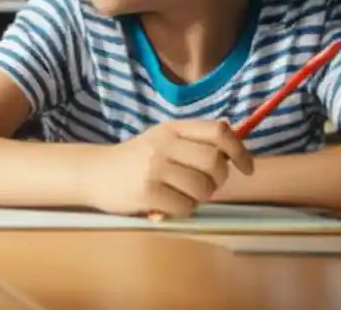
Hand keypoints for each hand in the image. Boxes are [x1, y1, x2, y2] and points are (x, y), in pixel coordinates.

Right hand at [86, 120, 254, 218]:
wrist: (93, 172)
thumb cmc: (134, 159)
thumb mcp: (161, 140)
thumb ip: (192, 141)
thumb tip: (233, 147)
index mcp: (172, 128)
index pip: (219, 132)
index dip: (240, 151)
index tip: (247, 169)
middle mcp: (164, 144)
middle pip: (215, 162)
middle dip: (218, 181)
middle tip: (205, 186)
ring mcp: (154, 168)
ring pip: (203, 188)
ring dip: (199, 199)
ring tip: (181, 196)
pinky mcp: (147, 192)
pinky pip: (185, 208)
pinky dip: (181, 211)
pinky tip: (166, 205)